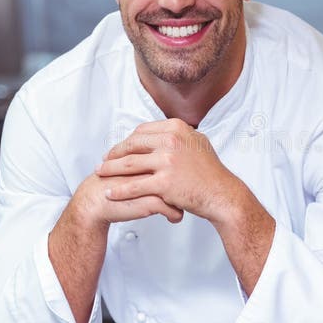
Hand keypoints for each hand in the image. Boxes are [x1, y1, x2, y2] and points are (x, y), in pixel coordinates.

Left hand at [96, 118, 240, 225]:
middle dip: (114, 153)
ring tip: (100, 173)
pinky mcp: (165, 183)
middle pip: (132, 145)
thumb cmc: (211, 172)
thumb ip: (179, 135)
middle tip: (104, 160)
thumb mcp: (197, 142)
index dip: (127, 140)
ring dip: (111, 169)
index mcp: (176, 128)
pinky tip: (109, 193)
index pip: (142, 131)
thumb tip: (164, 130)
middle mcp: (171, 141)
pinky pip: (135, 186)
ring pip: (129, 164)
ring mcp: (167, 161)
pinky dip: (119, 190)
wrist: (222, 193)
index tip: (119, 148)